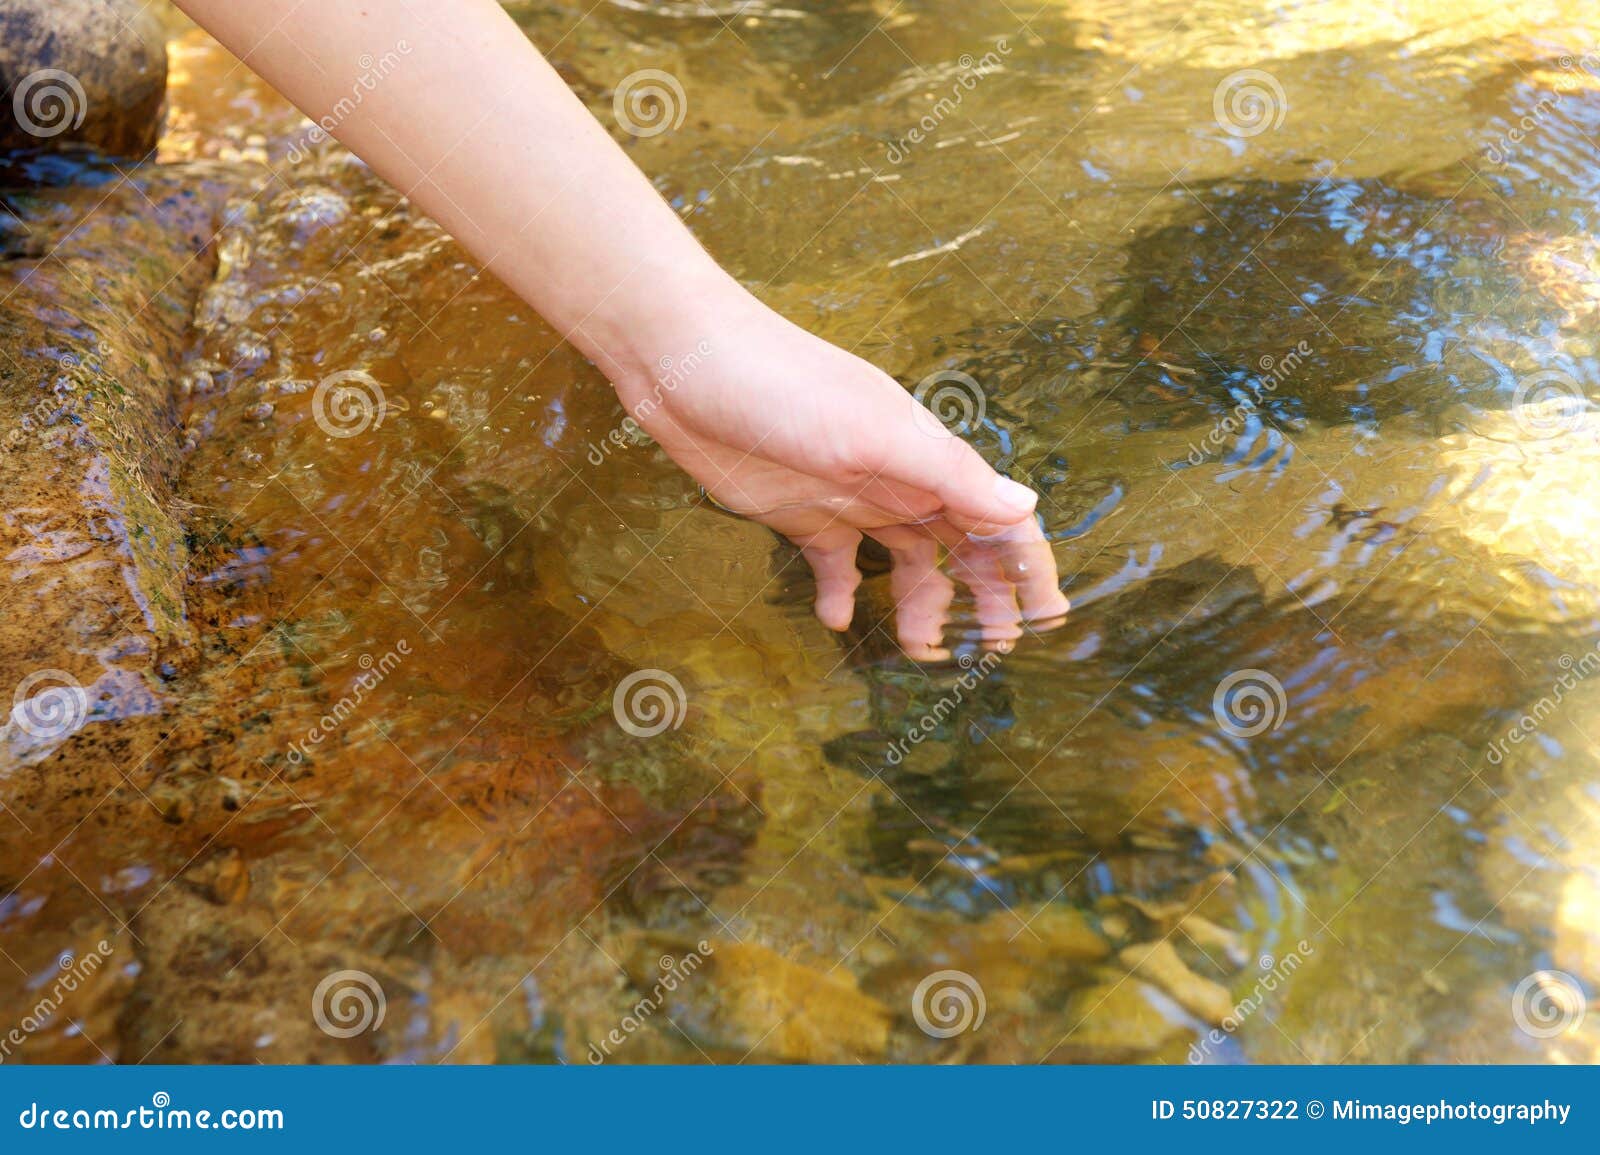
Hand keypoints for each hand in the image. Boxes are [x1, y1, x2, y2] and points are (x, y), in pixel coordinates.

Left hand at [606, 285, 1070, 659]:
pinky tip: (836, 618)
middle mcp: (899, 479)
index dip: (1028, 565)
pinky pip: (835, 563)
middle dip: (984, 596)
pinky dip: (841, 593)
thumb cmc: (782, 385)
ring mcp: (851, 497)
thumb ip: (947, 475)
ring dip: (920, 603)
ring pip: (907, 561)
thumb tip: (1024, 506)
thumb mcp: (871, 433)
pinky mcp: (801, 513)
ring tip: (918, 649)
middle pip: (962, 545)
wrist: (685, 362)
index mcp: (926, 456)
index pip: (998, 516)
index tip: (1046, 617)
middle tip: (989, 650)